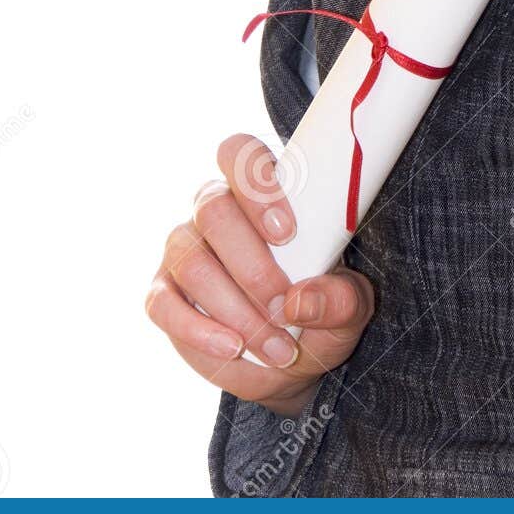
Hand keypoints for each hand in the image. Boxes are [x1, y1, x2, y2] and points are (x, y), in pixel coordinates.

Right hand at [146, 132, 375, 414]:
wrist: (288, 359)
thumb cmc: (322, 312)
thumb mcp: (351, 307)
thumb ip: (340, 300)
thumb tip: (299, 300)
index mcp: (260, 192)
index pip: (241, 154)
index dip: (256, 185)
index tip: (287, 232)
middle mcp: (215, 211)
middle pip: (214, 209)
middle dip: (252, 264)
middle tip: (282, 303)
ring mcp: (184, 250)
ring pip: (190, 258)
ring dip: (234, 307)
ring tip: (274, 344)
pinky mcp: (163, 294)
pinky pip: (162, 304)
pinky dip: (198, 330)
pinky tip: (231, 348)